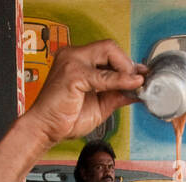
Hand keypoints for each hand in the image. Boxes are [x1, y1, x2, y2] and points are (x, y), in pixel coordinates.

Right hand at [24, 41, 145, 144]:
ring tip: (134, 85)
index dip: (126, 63)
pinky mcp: (73, 75)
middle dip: (127, 63)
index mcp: (77, 60)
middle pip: (109, 46)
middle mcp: (73, 56)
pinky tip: (129, 87)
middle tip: (137, 80)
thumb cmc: (65, 119)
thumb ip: (116, 94)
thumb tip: (136, 89)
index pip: (107, 51)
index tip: (140, 75)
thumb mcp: (100, 105)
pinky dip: (119, 81)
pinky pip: (104, 76)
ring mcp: (71, 62)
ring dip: (125, 70)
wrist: (45, 130)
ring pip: (108, 52)